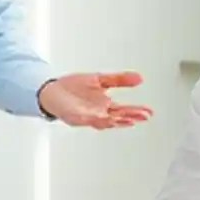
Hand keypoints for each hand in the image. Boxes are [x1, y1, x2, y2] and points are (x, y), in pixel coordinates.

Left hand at [38, 72, 152, 128]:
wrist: (51, 90)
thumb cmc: (73, 87)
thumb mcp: (100, 79)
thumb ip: (119, 79)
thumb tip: (139, 78)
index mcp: (104, 106)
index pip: (124, 110)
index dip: (137, 111)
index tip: (148, 112)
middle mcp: (98, 113)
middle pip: (117, 117)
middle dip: (130, 117)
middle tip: (143, 117)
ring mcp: (87, 116)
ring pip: (104, 121)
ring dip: (116, 121)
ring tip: (128, 120)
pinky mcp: (74, 116)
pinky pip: (86, 119)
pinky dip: (95, 119)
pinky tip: (103, 117)